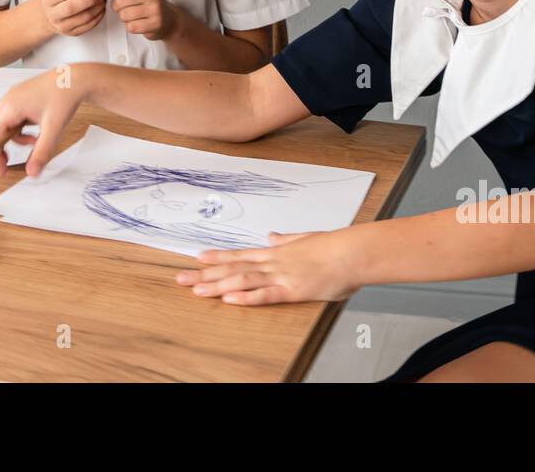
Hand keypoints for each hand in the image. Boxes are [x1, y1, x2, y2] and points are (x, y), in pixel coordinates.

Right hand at [0, 66, 86, 176]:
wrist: (76, 79)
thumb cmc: (64, 96)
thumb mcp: (53, 129)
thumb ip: (41, 152)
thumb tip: (32, 172)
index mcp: (12, 106)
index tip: (3, 170)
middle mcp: (8, 99)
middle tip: (7, 159)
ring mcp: (13, 96)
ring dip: (11, 137)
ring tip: (33, 142)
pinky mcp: (19, 97)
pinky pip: (9, 116)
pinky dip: (17, 128)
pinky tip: (35, 131)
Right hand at [39, 0, 107, 37]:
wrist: (48, 15)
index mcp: (49, 0)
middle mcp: (53, 15)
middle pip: (72, 8)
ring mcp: (63, 26)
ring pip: (84, 18)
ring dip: (98, 7)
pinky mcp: (73, 33)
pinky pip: (89, 25)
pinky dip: (99, 15)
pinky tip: (101, 6)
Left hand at [96, 0, 176, 40]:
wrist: (168, 19)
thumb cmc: (145, 0)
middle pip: (121, 0)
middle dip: (116, 5)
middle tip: (122, 6)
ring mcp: (156, 9)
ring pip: (124, 15)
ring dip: (123, 16)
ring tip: (131, 14)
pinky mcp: (155, 24)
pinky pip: (131, 26)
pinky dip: (130, 26)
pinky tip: (137, 22)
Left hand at [173, 230, 358, 304]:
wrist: (353, 252)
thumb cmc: (335, 246)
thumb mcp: (306, 239)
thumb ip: (287, 239)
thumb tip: (272, 235)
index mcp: (277, 252)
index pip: (240, 255)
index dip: (217, 258)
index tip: (197, 258)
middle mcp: (274, 262)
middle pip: (233, 268)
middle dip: (205, 274)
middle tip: (182, 278)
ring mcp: (282, 275)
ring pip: (243, 280)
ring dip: (218, 285)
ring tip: (196, 290)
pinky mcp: (293, 290)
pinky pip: (265, 295)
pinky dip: (246, 297)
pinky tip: (229, 299)